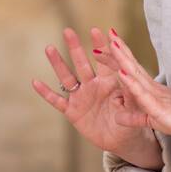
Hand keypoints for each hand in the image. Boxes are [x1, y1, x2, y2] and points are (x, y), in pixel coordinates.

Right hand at [32, 27, 147, 154]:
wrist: (121, 141)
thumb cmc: (131, 120)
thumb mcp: (135, 106)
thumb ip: (130, 90)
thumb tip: (127, 72)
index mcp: (109, 82)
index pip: (103, 61)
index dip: (99, 46)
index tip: (95, 30)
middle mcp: (92, 85)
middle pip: (81, 63)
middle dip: (75, 47)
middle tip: (68, 31)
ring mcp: (80, 97)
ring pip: (67, 77)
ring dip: (58, 63)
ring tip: (49, 48)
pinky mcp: (72, 111)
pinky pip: (57, 100)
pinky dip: (46, 93)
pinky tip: (35, 82)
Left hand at [95, 31, 170, 144]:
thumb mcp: (151, 121)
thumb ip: (134, 117)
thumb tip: (117, 117)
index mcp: (149, 88)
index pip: (131, 69)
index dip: (119, 56)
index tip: (107, 44)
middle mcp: (151, 87)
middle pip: (131, 65)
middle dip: (118, 50)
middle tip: (108, 33)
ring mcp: (154, 94)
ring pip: (135, 73)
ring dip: (123, 58)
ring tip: (112, 44)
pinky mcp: (157, 106)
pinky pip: (142, 93)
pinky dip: (131, 83)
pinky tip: (121, 72)